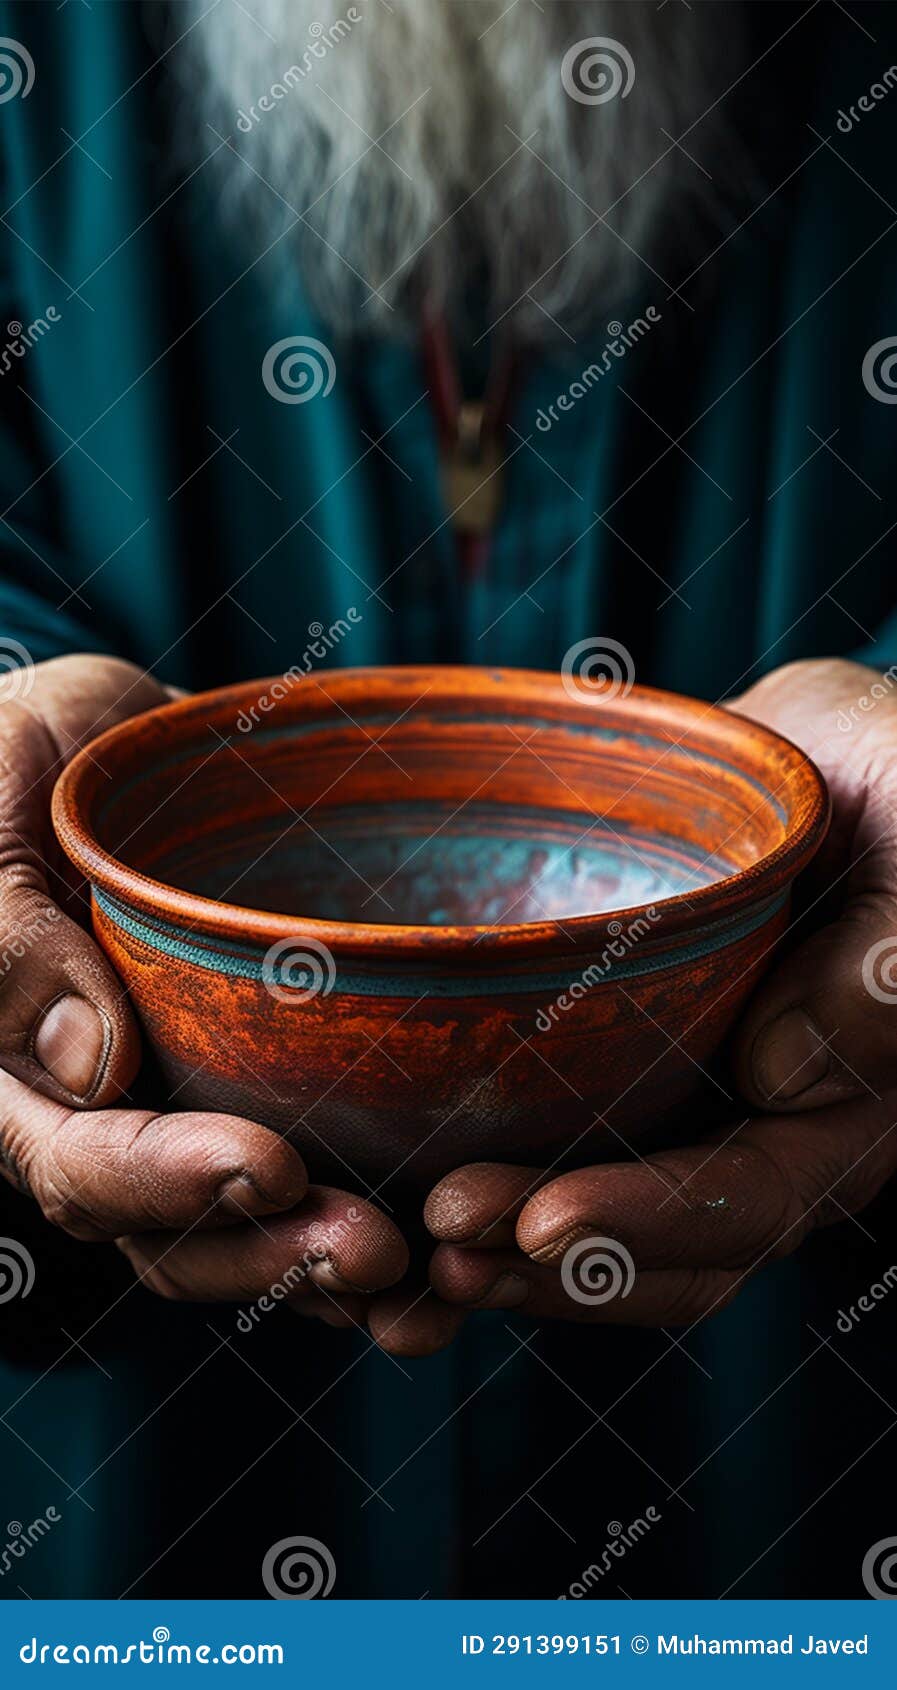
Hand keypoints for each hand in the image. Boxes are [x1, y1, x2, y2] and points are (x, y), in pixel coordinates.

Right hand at [0, 655, 408, 1324]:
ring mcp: (187, 1101)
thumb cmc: (11, 762)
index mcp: (18, 1073)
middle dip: (273, 1253)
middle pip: (176, 1231)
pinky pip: (322, 1161)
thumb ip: (9, 943)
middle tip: (377, 1255)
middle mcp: (104, 1112)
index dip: (168, 1183)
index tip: (267, 1169)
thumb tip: (90, 1069)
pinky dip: (384, 1204)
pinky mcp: (264, 1073)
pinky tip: (456, 1235)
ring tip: (432, 1281)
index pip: (81, 1164)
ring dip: (334, 1264)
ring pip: (252, 1226)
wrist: (97, 742)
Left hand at [423, 659, 896, 1330]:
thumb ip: (886, 958)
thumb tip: (778, 1072)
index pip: (749, 1197)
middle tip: (440, 1232)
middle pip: (658, 1248)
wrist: (824, 755)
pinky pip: (548, 1146)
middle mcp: (762, 1130)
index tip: (541, 1223)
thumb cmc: (891, 775)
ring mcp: (686, 1104)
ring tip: (393, 1255)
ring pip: (595, 1225)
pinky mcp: (618, 1068)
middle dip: (545, 1260)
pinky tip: (385, 1189)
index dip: (649, 1226)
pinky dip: (473, 1178)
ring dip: (497, 1254)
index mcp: (846, 1102)